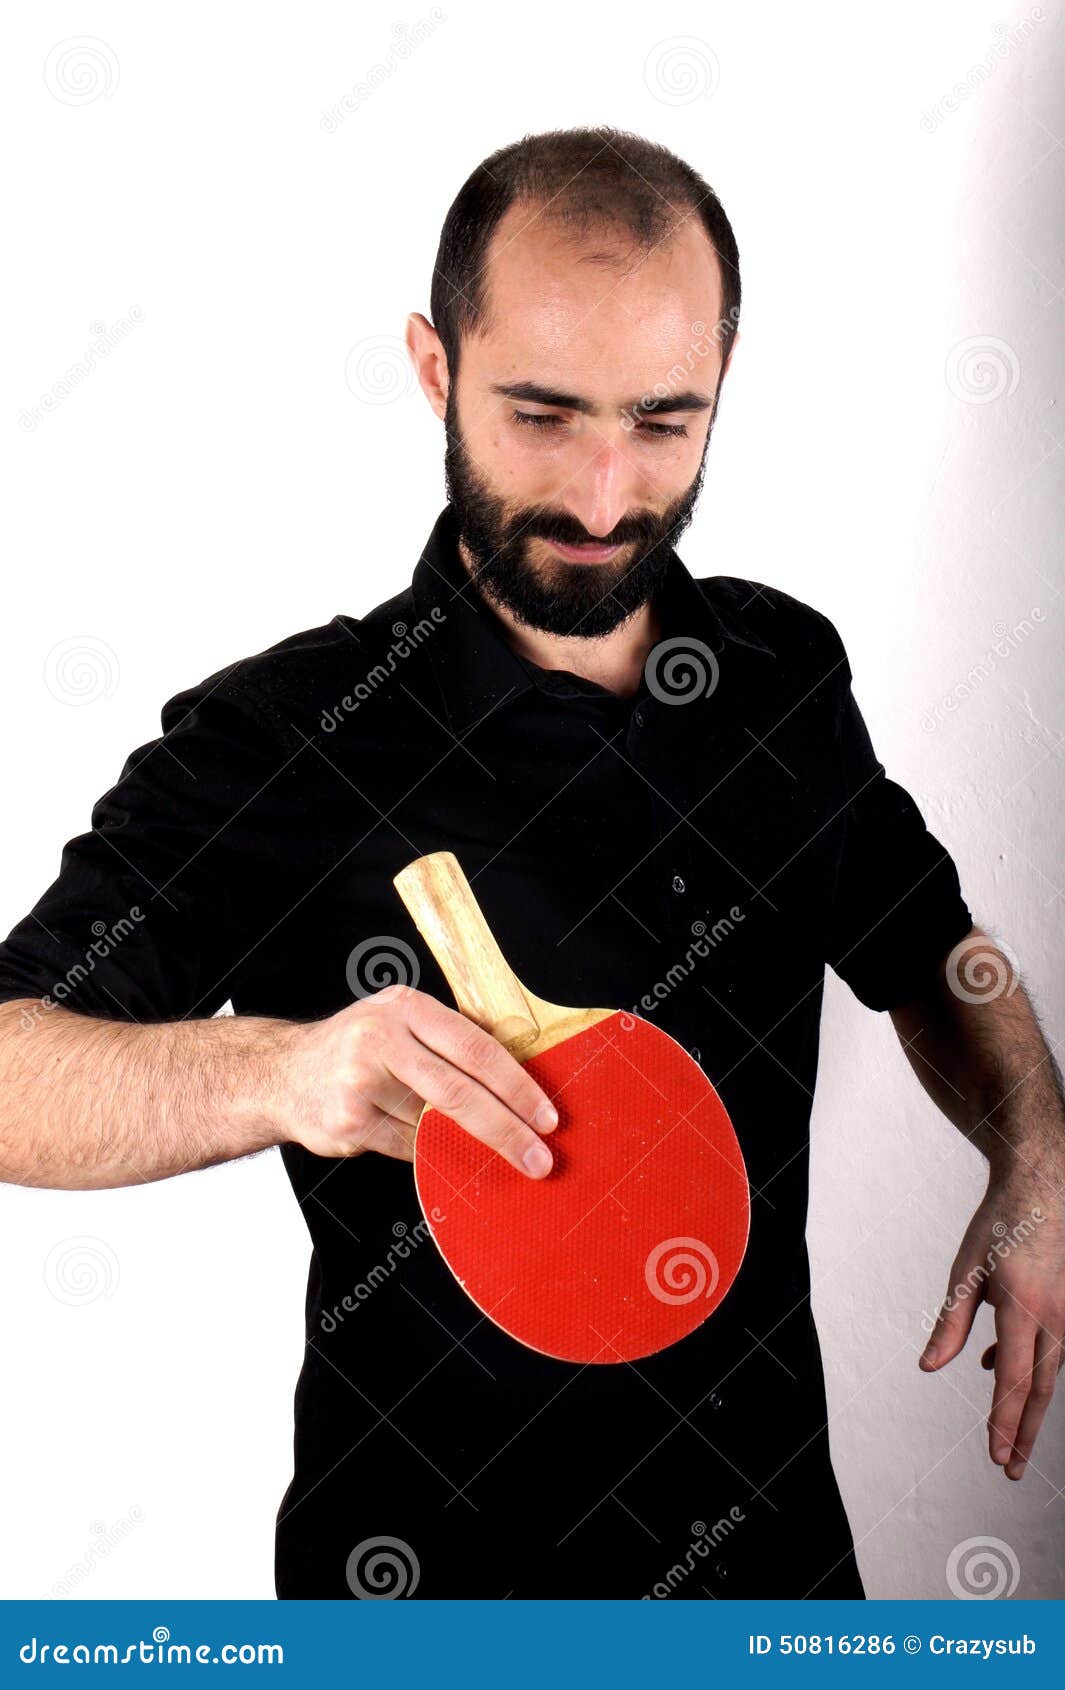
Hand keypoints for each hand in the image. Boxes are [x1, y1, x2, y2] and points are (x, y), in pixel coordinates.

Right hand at [273, 983, 557, 1175]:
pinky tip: (423, 1145)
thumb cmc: (355, 1049)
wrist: (280, 1074)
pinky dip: (425, 1152)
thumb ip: (447, 1044)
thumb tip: (518, 1088)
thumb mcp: (398, 1022)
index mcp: (406, 1008)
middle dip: (507, 1130)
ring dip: (459, 1142)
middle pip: (460, 1092)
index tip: (546, 1116)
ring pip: (434, 1126)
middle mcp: (381, 1039)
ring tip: (474, 1147)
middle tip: (538, 1158)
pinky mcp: (349, 1122)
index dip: (517, 1086)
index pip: (476, 1047)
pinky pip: (408, 1148)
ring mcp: (360, 1082)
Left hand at [919, 1180, 1064, 1478]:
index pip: (1012, 1382)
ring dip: (1030, 1408)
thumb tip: (929, 1366)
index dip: (1004, 1423)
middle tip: (1009, 1469)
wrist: (1045, 1186)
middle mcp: (1055, 1318)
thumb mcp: (967, 1269)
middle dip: (1024, 1434)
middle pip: (1039, 1391)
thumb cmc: (1002, 1223)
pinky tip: (998, 1369)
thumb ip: (951, 1322)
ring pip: (1050, 1375)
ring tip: (1011, 1440)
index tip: (996, 1455)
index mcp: (1024, 1310)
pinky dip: (1030, 1369)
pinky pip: (1054, 1351)